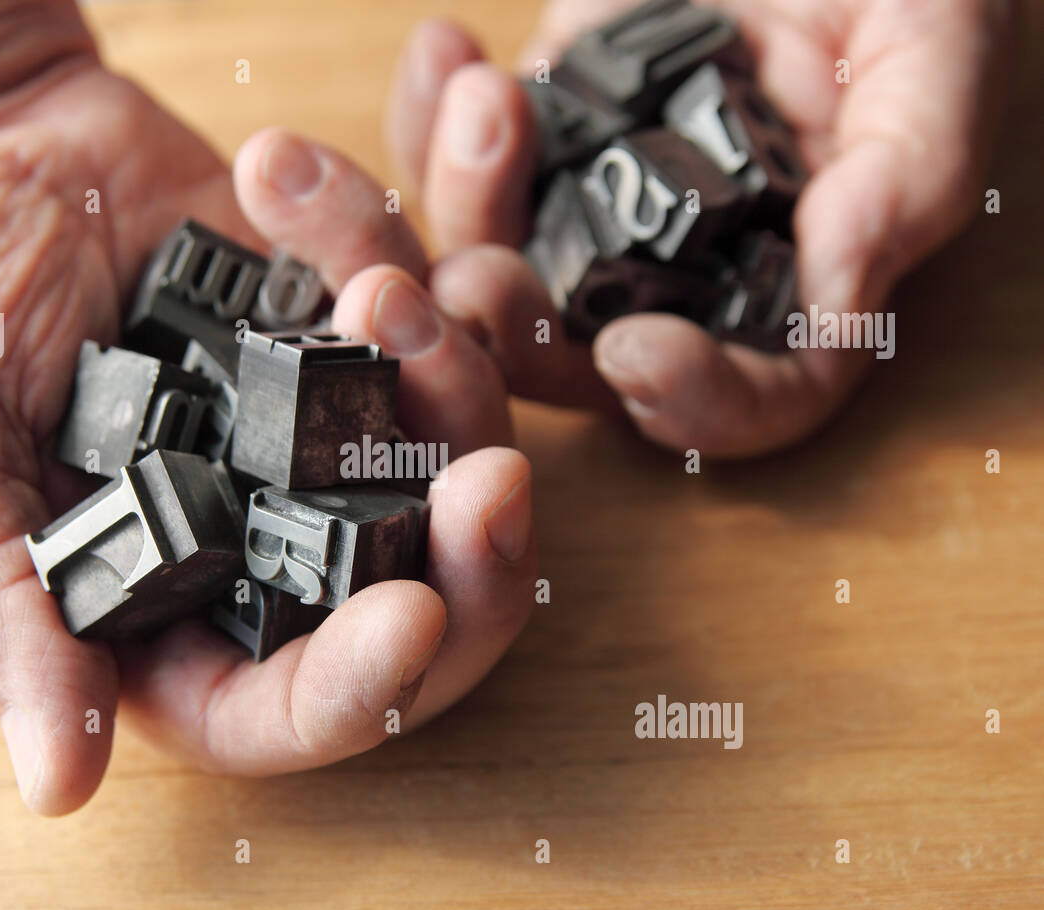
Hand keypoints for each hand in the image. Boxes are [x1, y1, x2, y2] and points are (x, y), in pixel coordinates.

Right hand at [0, 1, 534, 813]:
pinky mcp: (348, 325)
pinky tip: (352, 224)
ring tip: (380, 288)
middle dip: (475, 559)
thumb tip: (56, 786)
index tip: (413, 618)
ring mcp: (319, 429)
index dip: (359, 687)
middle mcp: (259, 536)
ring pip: (453, 456)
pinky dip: (430, 280)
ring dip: (454, 386)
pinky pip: (439, 325)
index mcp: (162, 607)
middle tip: (491, 477)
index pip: (282, 700)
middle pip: (418, 601)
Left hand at [385, 0, 1017, 454]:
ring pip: (495, 267)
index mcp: (786, 295)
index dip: (689, 398)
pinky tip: (450, 52)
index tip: (636, 351)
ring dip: (467, 208)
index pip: (741, 399)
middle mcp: (677, 279)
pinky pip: (460, 167)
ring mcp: (596, 213)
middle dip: (515, 334)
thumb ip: (904, 188)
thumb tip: (842, 302)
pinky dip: (432, 120)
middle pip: (576, 359)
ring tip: (487, 109)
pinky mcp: (538, 145)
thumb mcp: (935, 71)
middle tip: (482, 281)